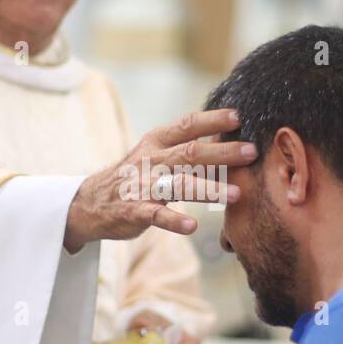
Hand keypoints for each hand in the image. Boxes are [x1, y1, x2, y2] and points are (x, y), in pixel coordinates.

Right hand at [63, 108, 255, 252]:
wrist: (90, 202)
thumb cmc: (135, 177)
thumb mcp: (156, 154)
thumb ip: (186, 147)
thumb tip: (227, 136)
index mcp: (157, 141)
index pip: (187, 125)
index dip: (213, 120)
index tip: (239, 117)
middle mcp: (151, 159)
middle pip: (191, 153)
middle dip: (223, 152)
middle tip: (251, 153)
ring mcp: (142, 185)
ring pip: (178, 184)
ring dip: (208, 188)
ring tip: (236, 194)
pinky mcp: (134, 211)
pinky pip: (156, 216)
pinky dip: (174, 221)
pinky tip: (191, 226)